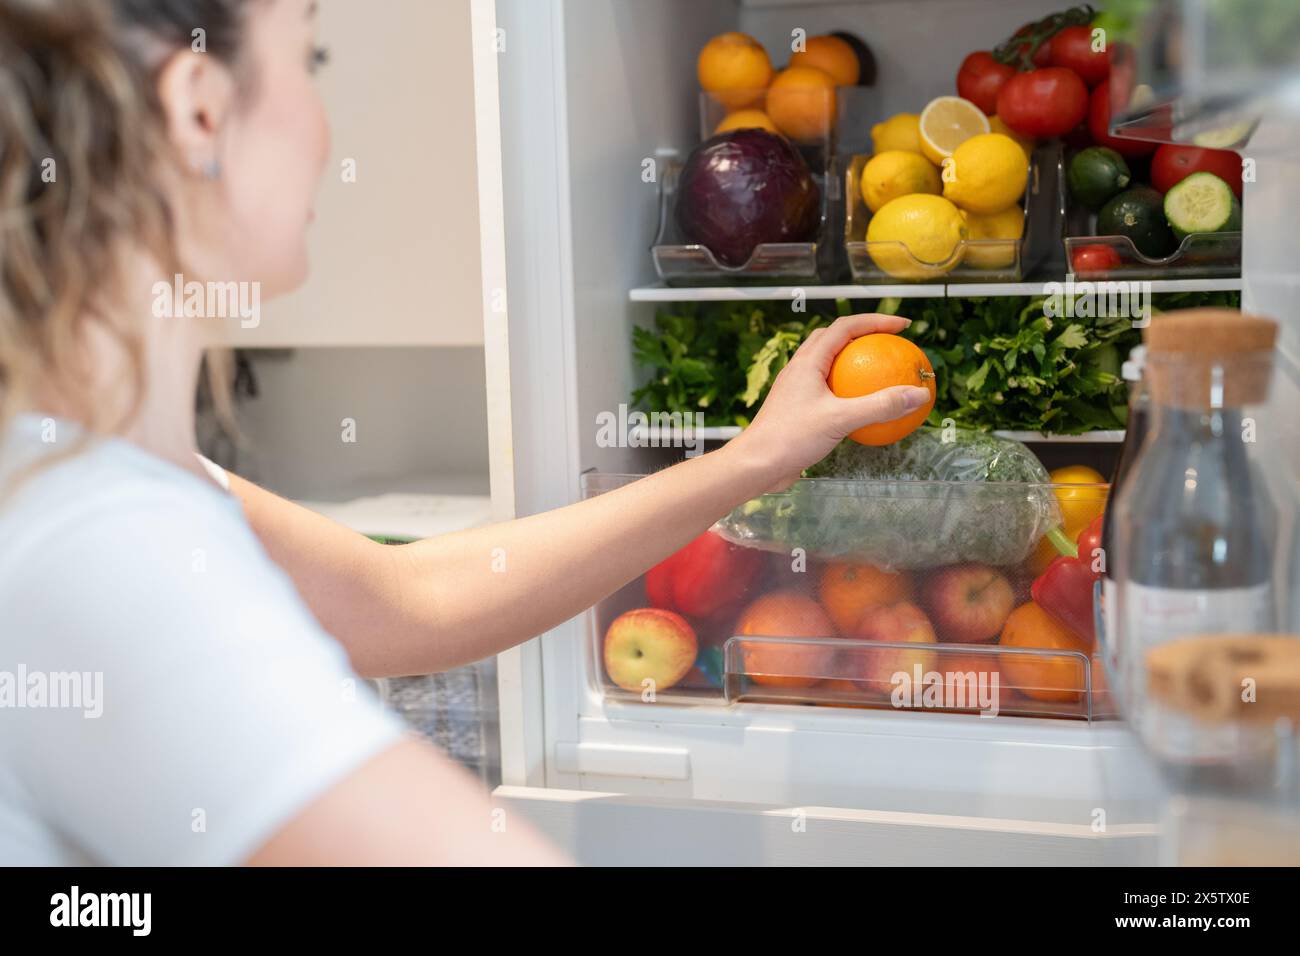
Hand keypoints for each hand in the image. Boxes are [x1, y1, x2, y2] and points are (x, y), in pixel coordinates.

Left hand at [728, 313, 932, 490]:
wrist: (757, 464)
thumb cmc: (791, 437)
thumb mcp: (841, 419)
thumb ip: (880, 405)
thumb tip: (918, 394)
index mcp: (808, 361)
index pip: (845, 327)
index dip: (876, 321)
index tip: (902, 326)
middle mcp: (800, 368)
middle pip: (834, 339)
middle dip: (863, 334)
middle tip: (890, 342)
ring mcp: (797, 388)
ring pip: (828, 364)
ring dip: (852, 361)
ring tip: (878, 371)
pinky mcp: (797, 407)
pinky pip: (827, 390)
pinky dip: (847, 391)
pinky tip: (863, 408)